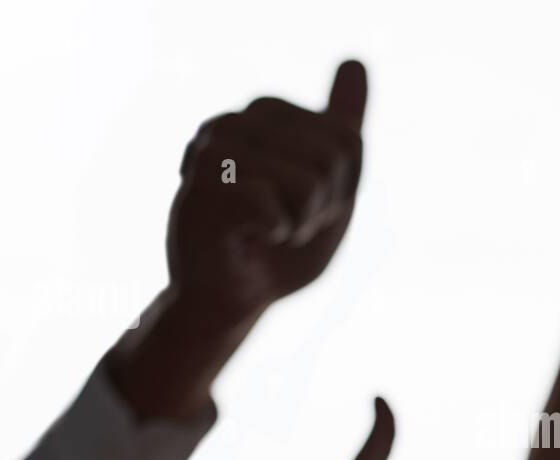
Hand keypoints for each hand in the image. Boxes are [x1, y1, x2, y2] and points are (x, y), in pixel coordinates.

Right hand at [167, 60, 368, 322]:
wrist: (232, 299)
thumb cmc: (277, 249)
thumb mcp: (329, 187)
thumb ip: (343, 129)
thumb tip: (355, 60)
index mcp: (267, 115)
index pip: (347, 142)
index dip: (340, 190)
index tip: (307, 209)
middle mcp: (238, 121)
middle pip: (333, 156)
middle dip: (322, 207)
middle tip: (284, 224)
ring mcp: (216, 145)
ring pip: (308, 181)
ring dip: (298, 224)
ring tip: (264, 231)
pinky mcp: (203, 180)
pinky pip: (275, 204)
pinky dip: (274, 233)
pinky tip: (247, 237)